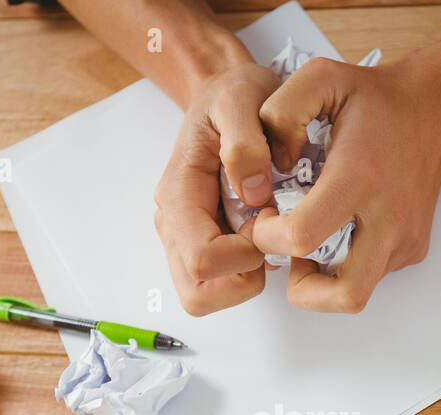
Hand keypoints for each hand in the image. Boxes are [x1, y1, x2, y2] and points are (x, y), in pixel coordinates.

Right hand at [153, 62, 281, 315]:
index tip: (267, 221)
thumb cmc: (233, 95)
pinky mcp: (202, 244)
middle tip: (265, 239)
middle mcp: (174, 223)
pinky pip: (218, 284)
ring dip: (242, 280)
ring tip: (263, 238)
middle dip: (242, 278)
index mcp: (178, 193)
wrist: (226, 92)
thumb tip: (253, 194)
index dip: (244, 254)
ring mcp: (184, 238)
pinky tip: (259, 237)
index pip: (203, 258)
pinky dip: (244, 274)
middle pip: (198, 292)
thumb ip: (245, 143)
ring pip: (205, 296)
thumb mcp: (241, 97)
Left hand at [252, 56, 440, 312]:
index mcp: (360, 177)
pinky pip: (370, 277)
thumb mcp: (320, 79)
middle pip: (346, 295)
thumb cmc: (375, 100)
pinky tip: (335, 231)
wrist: (434, 111)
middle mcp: (389, 217)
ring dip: (322, 282)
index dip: (268, 238)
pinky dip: (343, 267)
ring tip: (310, 241)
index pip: (302, 236)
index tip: (264, 219)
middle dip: (303, 289)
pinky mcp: (412, 250)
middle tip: (289, 255)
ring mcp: (405, 240)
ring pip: (356, 294)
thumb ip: (279, 111)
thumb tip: (269, 169)